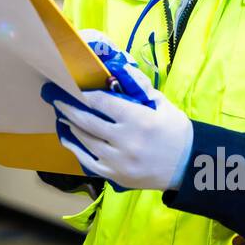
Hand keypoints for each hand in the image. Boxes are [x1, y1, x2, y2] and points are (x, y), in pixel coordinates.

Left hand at [40, 30, 192, 191]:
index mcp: (139, 120)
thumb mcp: (162, 105)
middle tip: (56, 96)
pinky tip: (68, 137)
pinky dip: (75, 148)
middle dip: (68, 107)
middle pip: (87, 120)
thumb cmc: (176, 131)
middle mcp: (125, 141)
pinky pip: (88, 161)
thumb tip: (120, 69)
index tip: (71, 85)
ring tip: (61, 113)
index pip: (102, 102)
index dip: (84, 93)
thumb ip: (140, 87)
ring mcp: (118, 161)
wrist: (189, 166)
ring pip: (85, 139)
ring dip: (71, 125)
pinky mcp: (115, 175)